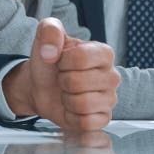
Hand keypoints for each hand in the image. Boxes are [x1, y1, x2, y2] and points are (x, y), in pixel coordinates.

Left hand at [2, 18, 119, 130]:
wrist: (40, 85)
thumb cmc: (49, 59)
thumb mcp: (46, 33)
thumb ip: (50, 30)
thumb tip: (50, 53)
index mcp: (104, 52)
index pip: (80, 58)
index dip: (63, 60)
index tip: (61, 60)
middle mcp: (112, 76)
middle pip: (78, 82)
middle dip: (62, 81)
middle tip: (63, 77)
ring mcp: (110, 99)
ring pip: (82, 104)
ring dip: (66, 99)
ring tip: (67, 92)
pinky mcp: (103, 119)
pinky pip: (85, 123)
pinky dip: (71, 116)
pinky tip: (71, 107)